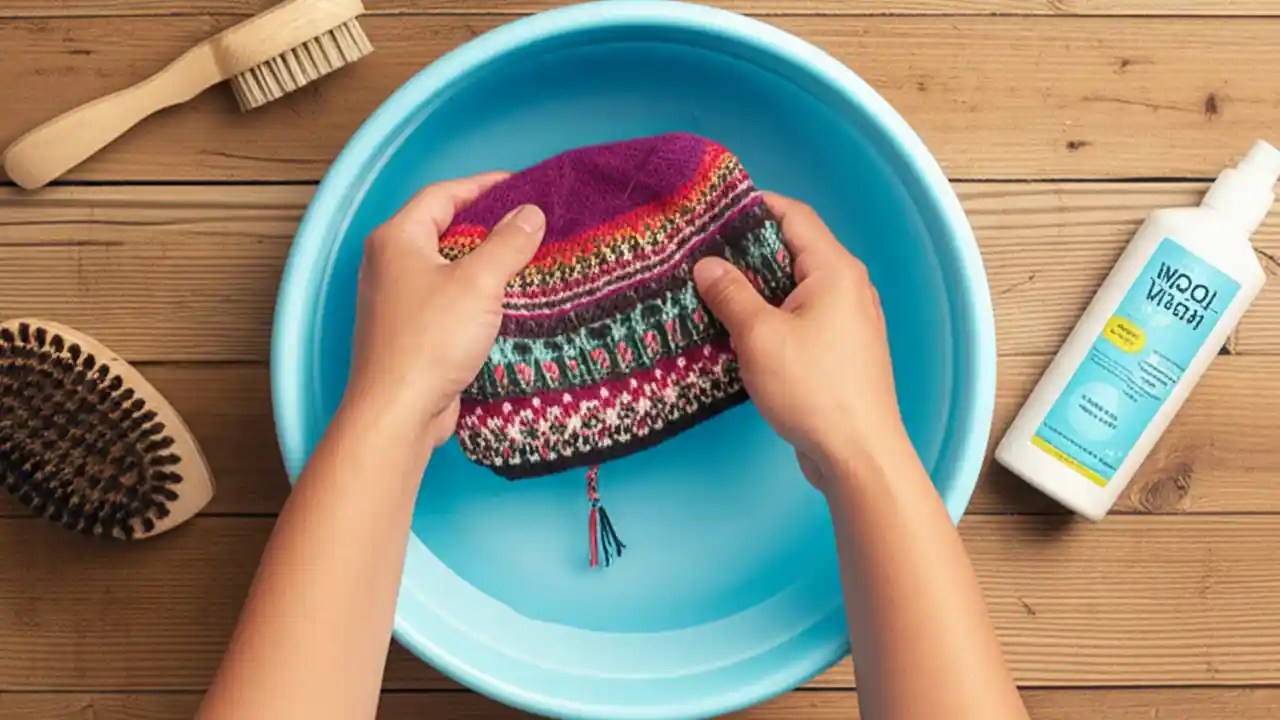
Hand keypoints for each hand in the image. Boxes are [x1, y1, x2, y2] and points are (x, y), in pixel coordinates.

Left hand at [344, 173, 545, 446]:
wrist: (398, 412)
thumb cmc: (430, 341)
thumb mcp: (478, 284)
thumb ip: (507, 243)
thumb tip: (529, 214)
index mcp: (397, 239)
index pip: (442, 195)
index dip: (483, 186)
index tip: (521, 186)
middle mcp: (389, 263)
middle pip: (444, 229)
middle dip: (488, 225)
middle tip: (529, 224)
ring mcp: (396, 299)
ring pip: (446, 266)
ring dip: (484, 263)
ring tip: (526, 261)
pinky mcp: (409, 331)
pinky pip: (446, 299)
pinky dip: (475, 295)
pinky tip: (505, 304)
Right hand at [693, 193, 909, 492]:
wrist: (858, 454)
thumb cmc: (813, 389)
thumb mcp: (759, 337)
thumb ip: (731, 294)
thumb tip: (707, 265)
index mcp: (834, 270)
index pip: (794, 216)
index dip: (755, 206)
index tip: (714, 210)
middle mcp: (847, 287)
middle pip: (793, 250)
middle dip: (748, 250)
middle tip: (701, 253)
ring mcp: (847, 320)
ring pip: (795, 288)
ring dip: (756, 288)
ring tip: (710, 291)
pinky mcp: (839, 350)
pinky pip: (801, 318)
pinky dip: (770, 316)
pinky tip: (737, 331)